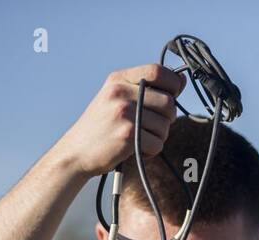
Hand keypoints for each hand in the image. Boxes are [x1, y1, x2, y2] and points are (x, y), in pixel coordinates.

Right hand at [52, 64, 186, 177]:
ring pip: (165, 125)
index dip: (173, 83)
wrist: (77, 151)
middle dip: (167, 118)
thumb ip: (147, 88)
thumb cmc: (103, 125)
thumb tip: (181, 80)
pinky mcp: (127, 135)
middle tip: (151, 125)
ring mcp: (124, 113)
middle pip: (168, 102)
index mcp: (118, 79)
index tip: (172, 95)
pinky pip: (158, 143)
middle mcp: (120, 92)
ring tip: (139, 137)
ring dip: (158, 136)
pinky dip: (151, 151)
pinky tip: (136, 148)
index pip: (157, 71)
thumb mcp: (118, 98)